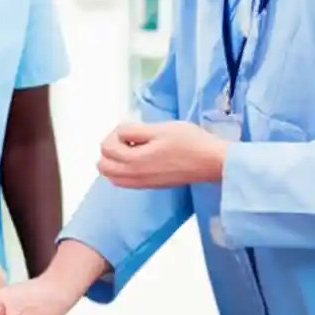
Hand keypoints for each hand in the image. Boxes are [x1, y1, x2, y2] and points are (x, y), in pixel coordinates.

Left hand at [97, 121, 227, 188]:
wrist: (212, 162)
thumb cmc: (190, 142)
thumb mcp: (159, 128)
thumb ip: (133, 131)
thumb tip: (119, 133)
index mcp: (134, 161)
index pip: (106, 147)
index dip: (115, 133)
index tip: (133, 128)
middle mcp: (134, 177)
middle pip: (103, 166)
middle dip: (110, 148)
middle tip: (129, 138)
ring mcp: (142, 184)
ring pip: (112, 176)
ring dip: (115, 160)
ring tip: (134, 148)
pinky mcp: (150, 186)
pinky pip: (125, 181)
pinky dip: (123, 170)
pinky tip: (139, 158)